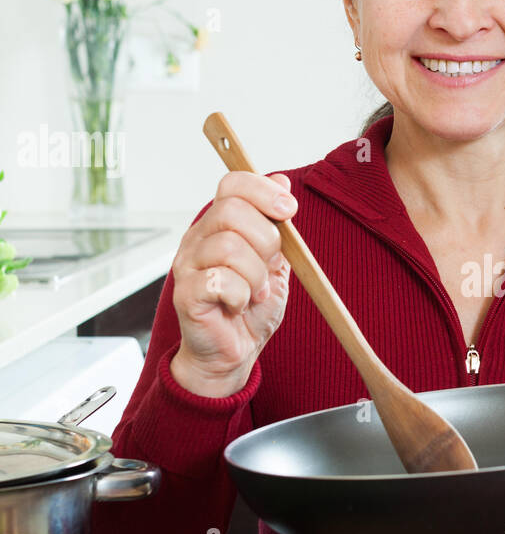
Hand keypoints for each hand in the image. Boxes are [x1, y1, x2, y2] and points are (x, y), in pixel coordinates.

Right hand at [169, 171, 296, 396]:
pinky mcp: (186, 294)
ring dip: (255, 275)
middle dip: (266, 240)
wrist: (234, 353)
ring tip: (254, 293)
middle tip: (268, 268)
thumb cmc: (251, 308)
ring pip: (229, 247)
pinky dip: (240, 295)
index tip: (288, 210)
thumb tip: (281, 180)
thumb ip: (276, 224)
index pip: (232, 184)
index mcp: (219, 225)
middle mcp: (198, 239)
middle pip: (232, 211)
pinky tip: (238, 306)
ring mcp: (187, 265)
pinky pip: (219, 281)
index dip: (263, 191)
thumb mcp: (275, 261)